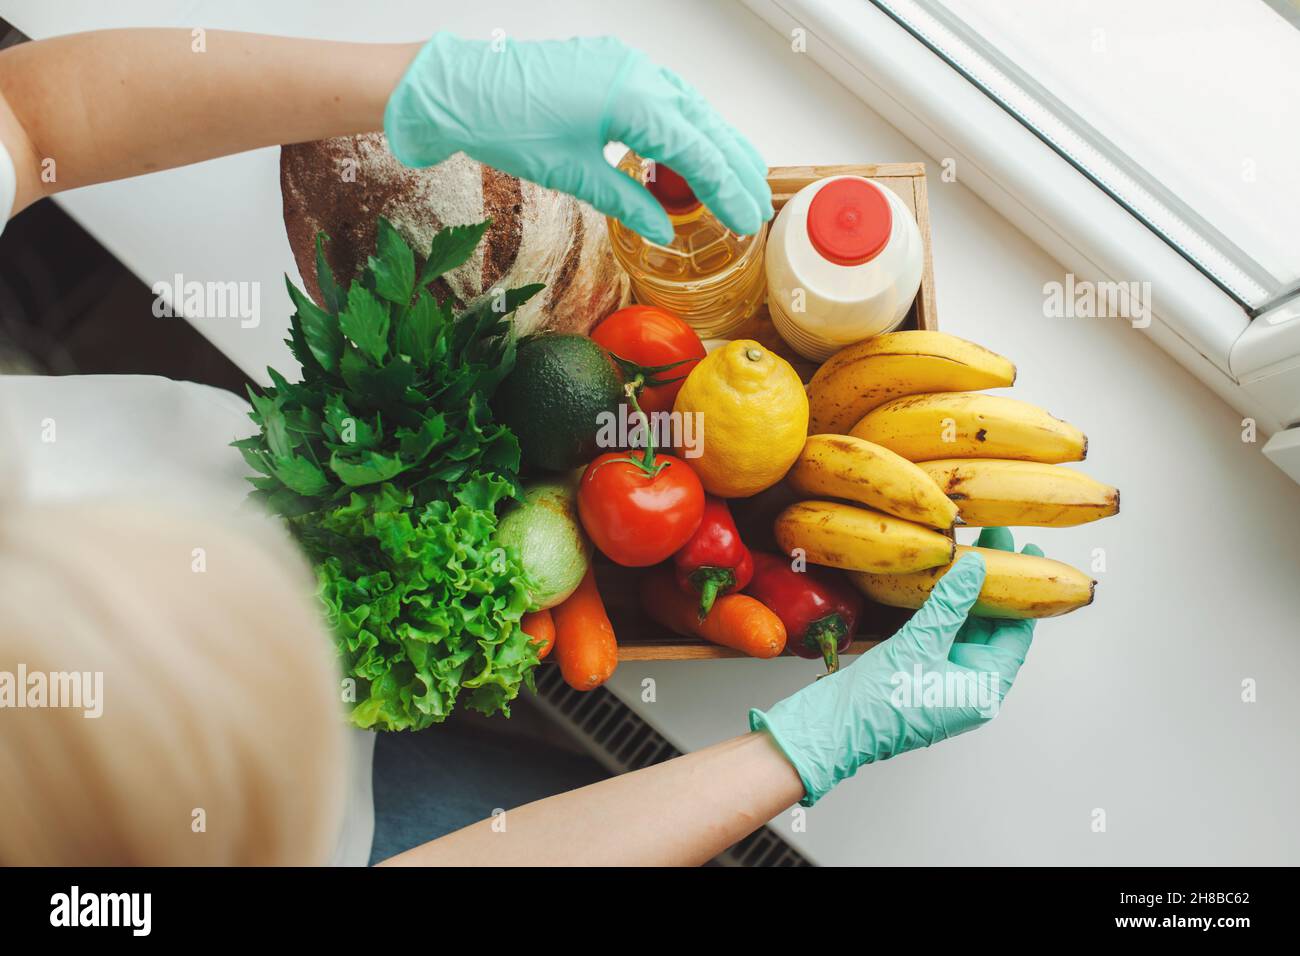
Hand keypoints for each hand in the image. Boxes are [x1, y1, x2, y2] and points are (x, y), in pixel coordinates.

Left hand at [383, 34, 771, 243]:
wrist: (457, 89)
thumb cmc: (505, 124)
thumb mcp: (571, 174)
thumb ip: (625, 200)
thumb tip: (663, 231)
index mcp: (634, 98)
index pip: (697, 150)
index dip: (725, 188)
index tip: (744, 218)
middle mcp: (638, 73)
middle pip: (705, 124)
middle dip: (735, 166)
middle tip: (756, 204)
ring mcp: (626, 63)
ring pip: (689, 107)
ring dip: (716, 143)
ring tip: (739, 177)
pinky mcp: (610, 64)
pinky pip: (664, 94)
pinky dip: (686, 124)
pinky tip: (692, 148)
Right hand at [750, 528, 1038, 805]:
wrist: (829, 729)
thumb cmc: (877, 702)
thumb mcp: (918, 645)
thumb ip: (949, 604)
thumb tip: (976, 568)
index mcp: (983, 690)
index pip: (1016, 634)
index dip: (1022, 592)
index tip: (1026, 555)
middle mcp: (969, 687)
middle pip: (992, 629)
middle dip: (992, 586)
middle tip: (995, 542)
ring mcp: (943, 681)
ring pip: (964, 629)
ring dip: (965, 595)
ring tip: (968, 552)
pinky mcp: (917, 673)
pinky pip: (939, 635)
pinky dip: (941, 608)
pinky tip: (938, 580)